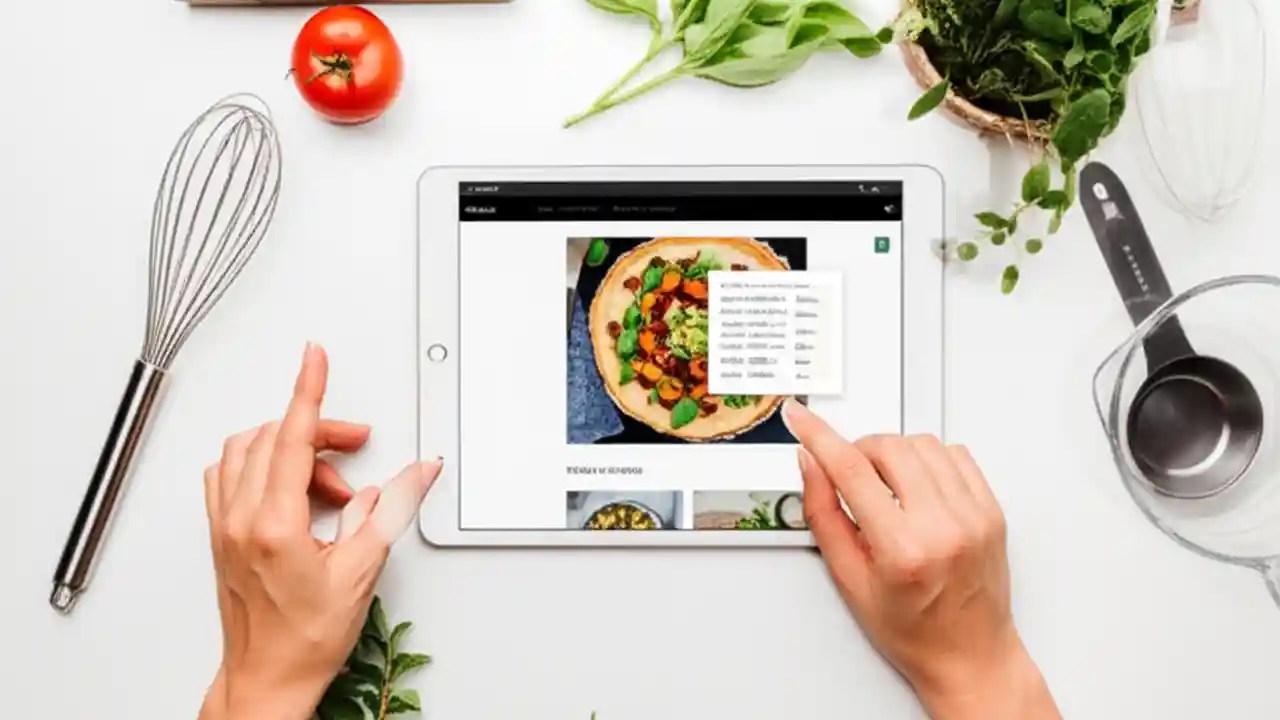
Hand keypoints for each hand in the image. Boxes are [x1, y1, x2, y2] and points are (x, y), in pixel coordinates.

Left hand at [198, 343, 440, 719]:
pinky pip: (229, 477)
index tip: (315, 358)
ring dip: (288, 448)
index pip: (291, 437)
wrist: (268, 679)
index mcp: (274, 526)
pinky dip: (260, 466)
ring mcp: (224, 526)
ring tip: (330, 481)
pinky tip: (291, 488)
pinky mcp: (219, 535)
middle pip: (272, 439)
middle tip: (355, 441)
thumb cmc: (306, 639)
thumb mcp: (363, 569)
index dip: (309, 391)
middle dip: (317, 429)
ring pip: (245, 453)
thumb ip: (393, 510)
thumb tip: (419, 472)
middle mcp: (240, 520)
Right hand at [784, 400, 1058, 719]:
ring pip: (924, 443)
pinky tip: (918, 484)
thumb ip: (824, 515)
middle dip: (860, 450)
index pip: (852, 471)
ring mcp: (974, 516)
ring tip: (886, 484)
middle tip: (849, 473)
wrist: (970, 655)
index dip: (820, 436)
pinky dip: (930, 458)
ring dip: (895, 451)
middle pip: (890, 447)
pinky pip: (957, 455)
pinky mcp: (992, 511)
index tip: (802, 418)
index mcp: (903, 550)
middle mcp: (944, 527)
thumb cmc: (913, 630)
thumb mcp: (849, 579)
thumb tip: (811, 466)